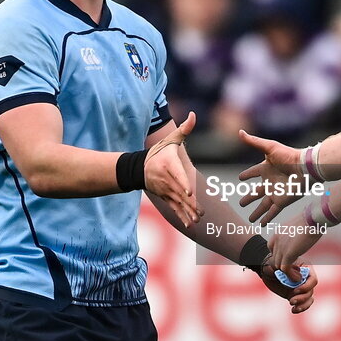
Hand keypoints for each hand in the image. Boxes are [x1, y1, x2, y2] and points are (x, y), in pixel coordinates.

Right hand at [145, 112, 201, 227]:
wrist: (140, 166)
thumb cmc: (159, 151)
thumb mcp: (170, 139)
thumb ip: (184, 129)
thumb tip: (193, 115)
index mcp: (169, 165)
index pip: (176, 175)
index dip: (182, 183)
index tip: (188, 192)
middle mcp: (167, 179)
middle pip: (179, 192)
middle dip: (189, 203)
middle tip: (200, 211)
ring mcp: (166, 190)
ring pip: (178, 202)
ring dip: (188, 212)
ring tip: (198, 220)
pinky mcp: (166, 197)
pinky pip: (174, 208)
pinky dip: (181, 217)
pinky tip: (190, 225)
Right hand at [238, 129, 304, 223]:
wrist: (306, 168)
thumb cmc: (289, 156)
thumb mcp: (269, 147)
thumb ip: (254, 141)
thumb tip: (239, 132)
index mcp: (266, 169)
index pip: (253, 172)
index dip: (247, 175)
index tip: (240, 178)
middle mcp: (270, 182)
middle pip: (256, 193)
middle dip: (249, 198)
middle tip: (241, 203)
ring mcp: (276, 193)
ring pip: (262, 205)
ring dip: (256, 212)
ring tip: (250, 218)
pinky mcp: (282, 201)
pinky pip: (272, 211)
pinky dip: (266, 218)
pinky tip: (261, 224)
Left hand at [257, 260, 316, 313]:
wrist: (266, 272)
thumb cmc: (272, 265)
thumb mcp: (278, 265)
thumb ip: (288, 269)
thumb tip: (299, 278)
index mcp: (304, 268)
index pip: (313, 279)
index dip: (307, 286)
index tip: (296, 290)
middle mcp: (305, 279)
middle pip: (310, 290)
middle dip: (302, 298)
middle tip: (291, 301)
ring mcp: (301, 288)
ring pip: (309, 298)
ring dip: (303, 305)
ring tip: (294, 308)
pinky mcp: (296, 295)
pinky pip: (304, 303)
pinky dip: (301, 308)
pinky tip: (293, 310)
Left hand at [267, 216, 324, 274]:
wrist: (312, 218)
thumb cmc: (310, 220)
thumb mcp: (297, 226)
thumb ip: (293, 234)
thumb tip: (299, 238)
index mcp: (278, 233)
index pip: (271, 248)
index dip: (279, 254)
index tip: (288, 257)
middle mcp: (276, 240)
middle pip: (274, 258)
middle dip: (282, 264)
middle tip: (293, 269)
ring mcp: (281, 247)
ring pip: (278, 265)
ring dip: (286, 272)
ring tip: (296, 275)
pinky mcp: (288, 254)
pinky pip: (285, 269)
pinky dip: (290, 275)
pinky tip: (297, 277)